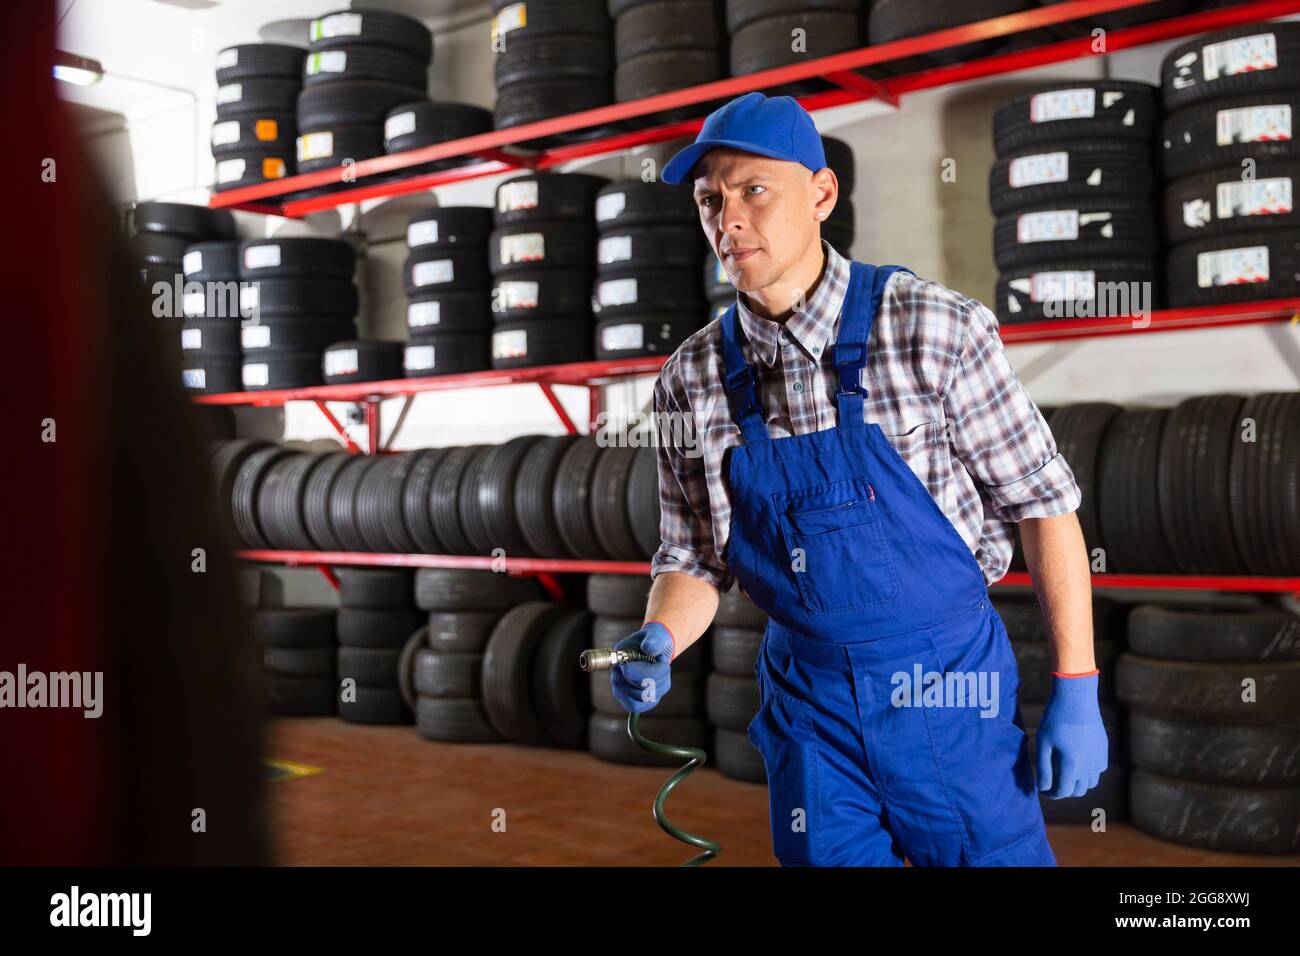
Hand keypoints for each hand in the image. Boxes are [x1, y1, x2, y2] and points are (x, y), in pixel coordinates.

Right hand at [609, 620, 675, 713]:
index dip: (653, 670)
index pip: (632, 675)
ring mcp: (620, 690)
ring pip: (646, 698)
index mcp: (619, 658)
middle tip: (662, 664)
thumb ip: (653, 640)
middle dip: (660, 676)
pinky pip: (643, 706)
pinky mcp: (627, 700)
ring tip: (660, 672)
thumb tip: (648, 648)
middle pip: (642, 689)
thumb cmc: (652, 642)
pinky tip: (657, 684)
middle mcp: (616, 676)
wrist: (652, 649)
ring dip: (660, 685)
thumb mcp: (654, 636)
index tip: (658, 658)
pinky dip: (656, 696)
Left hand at [1036, 672, 1107, 798]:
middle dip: (1063, 790)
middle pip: (1077, 791)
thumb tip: (1044, 788)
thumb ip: (1044, 769)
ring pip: (1090, 784)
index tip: (1042, 789)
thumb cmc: (1055, 719)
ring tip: (1064, 773)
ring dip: (1077, 783)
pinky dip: (1088, 772)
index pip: (1062, 792)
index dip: (1050, 794)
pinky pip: (1098, 771)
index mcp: (1071, 766)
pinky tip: (1078, 762)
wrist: (1077, 699)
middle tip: (1052, 781)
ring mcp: (1099, 759)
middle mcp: (1089, 766)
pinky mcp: (1104, 750)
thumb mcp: (1043, 743)